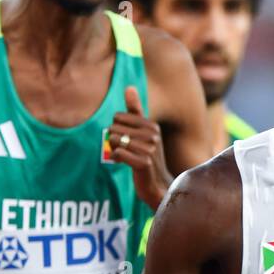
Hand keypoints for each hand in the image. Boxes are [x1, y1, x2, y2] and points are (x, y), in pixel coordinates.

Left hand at [107, 86, 170, 210]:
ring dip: (115, 149)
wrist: (158, 185)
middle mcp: (152, 135)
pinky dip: (116, 159)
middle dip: (114, 139)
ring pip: (114, 140)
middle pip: (114, 127)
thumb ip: (136, 110)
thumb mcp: (144, 132)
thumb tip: (129, 87)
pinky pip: (117, 153)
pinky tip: (124, 163)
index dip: (117, 129)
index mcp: (151, 125)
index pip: (118, 117)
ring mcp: (149, 149)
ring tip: (126, 156)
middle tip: (125, 150)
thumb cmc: (148, 157)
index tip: (127, 140)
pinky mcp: (143, 163)